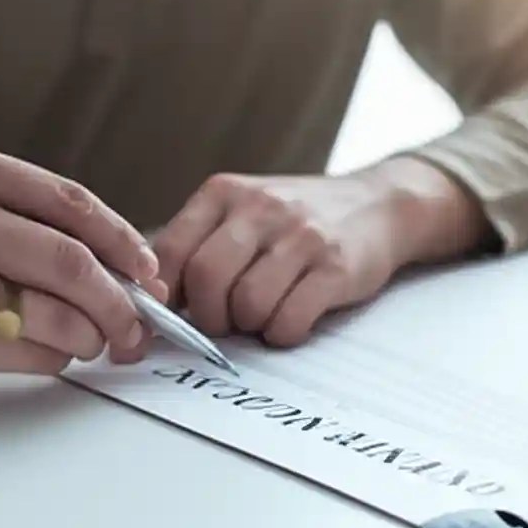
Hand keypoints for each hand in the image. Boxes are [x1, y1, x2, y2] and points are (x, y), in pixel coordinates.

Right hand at [0, 136, 166, 386]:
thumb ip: (29, 217)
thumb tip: (128, 266)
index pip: (74, 204)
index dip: (125, 242)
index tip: (148, 270)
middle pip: (76, 264)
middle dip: (121, 303)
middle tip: (136, 324)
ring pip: (60, 315)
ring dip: (91, 335)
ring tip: (90, 338)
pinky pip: (32, 353)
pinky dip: (56, 357)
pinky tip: (48, 351)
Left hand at [149, 158, 489, 348]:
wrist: (378, 204)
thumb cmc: (298, 221)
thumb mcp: (243, 212)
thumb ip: (198, 245)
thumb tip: (148, 302)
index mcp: (224, 193)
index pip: (168, 251)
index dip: (158, 299)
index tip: (159, 325)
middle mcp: (260, 207)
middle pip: (206, 280)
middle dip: (210, 317)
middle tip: (226, 322)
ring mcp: (301, 235)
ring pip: (248, 304)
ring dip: (250, 326)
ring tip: (264, 315)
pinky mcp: (336, 266)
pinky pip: (290, 320)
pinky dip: (283, 333)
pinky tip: (291, 320)